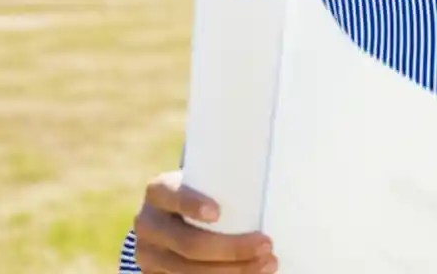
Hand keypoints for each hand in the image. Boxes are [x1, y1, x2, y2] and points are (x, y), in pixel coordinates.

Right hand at [133, 170, 275, 272]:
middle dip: (231, 249)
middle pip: (188, 243)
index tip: (218, 212)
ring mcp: (149, 255)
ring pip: (189, 271)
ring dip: (232, 272)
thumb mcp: (206, 180)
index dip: (191, 204)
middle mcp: (148, 223)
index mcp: (159, 191)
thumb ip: (229, 179)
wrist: (170, 218)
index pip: (172, 195)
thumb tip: (288, 172)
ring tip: (267, 265)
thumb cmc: (205, 192)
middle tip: (266, 245)